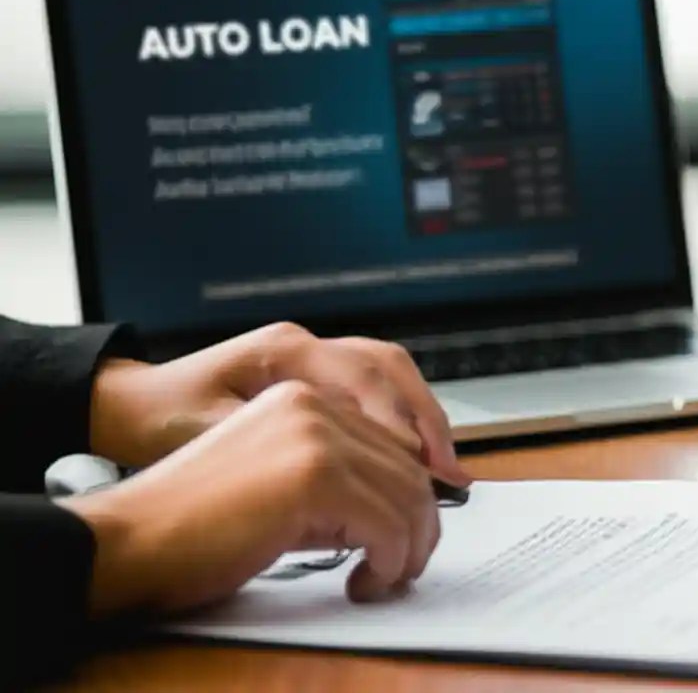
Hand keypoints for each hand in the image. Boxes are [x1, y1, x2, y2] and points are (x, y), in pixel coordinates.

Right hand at [61, 381, 439, 616]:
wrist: (131, 539)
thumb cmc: (192, 523)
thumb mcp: (277, 481)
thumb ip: (332, 476)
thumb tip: (397, 504)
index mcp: (302, 398)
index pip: (393, 437)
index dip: (414, 490)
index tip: (416, 530)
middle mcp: (312, 406)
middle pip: (409, 466)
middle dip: (419, 523)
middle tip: (406, 563)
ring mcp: (315, 437)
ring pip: (409, 496)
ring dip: (408, 548)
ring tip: (385, 577)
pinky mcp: (314, 478)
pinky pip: (389, 526)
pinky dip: (390, 563)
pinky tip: (364, 582)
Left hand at [89, 322, 468, 485]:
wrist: (132, 406)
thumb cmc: (159, 418)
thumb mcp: (210, 433)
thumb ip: (275, 446)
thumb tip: (348, 469)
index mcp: (283, 350)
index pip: (363, 375)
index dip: (399, 422)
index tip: (419, 466)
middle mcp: (306, 346)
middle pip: (390, 368)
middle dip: (427, 419)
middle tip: (447, 470)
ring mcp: (315, 358)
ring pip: (392, 375)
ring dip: (423, 418)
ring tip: (444, 466)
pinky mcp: (318, 379)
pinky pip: (377, 389)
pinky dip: (403, 420)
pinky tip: (415, 455)